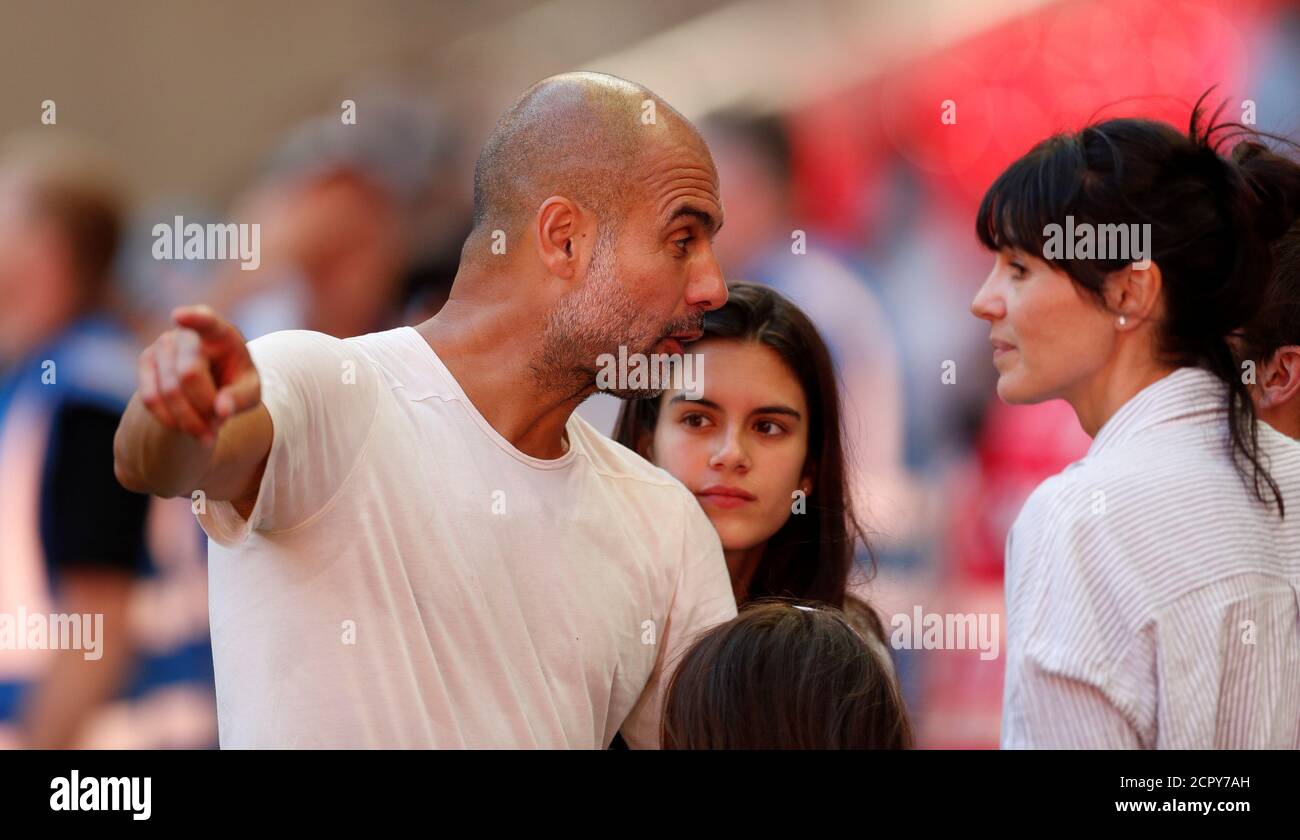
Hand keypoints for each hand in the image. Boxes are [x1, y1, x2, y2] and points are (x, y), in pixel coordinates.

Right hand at [137, 305, 259, 445]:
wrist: (211, 384)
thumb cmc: (235, 382)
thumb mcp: (250, 391)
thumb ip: (240, 399)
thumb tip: (221, 410)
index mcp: (220, 333)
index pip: (207, 322)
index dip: (193, 319)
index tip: (179, 317)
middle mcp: (187, 333)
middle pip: (189, 374)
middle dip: (204, 406)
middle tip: (219, 425)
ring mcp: (163, 344)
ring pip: (168, 391)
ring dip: (189, 420)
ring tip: (207, 432)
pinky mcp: (145, 361)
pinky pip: (150, 398)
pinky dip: (169, 420)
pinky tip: (185, 428)